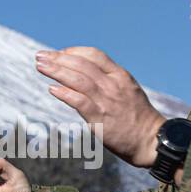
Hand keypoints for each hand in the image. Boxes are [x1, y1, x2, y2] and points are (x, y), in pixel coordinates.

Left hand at [35, 46, 165, 167]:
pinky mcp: (100, 118)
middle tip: (40, 56)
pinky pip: (79, 102)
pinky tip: (52, 89)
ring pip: (77, 79)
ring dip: (56, 71)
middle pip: (81, 64)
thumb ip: (109, 81)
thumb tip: (85, 75)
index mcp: (120, 75)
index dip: (74, 51)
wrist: (150, 140)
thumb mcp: (128, 90)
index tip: (59, 53)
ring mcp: (106, 101)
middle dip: (58, 58)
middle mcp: (113, 85)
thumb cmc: (137, 117)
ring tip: (41, 67)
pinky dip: (64, 94)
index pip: (94, 55)